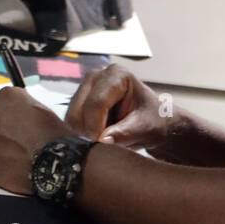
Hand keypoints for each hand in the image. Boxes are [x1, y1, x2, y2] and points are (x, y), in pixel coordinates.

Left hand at [0, 87, 68, 193]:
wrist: (48, 166)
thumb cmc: (52, 137)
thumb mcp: (47, 111)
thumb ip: (30, 107)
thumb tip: (29, 114)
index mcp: (7, 96)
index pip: (9, 99)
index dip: (19, 112)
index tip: (27, 121)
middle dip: (6, 126)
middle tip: (23, 138)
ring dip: (1, 143)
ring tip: (19, 155)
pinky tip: (13, 165)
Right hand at [65, 65, 179, 153]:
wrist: (152, 122)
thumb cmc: (153, 121)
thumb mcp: (145, 128)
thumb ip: (125, 133)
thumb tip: (102, 141)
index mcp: (116, 75)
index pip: (97, 102)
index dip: (95, 127)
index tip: (100, 145)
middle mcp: (96, 76)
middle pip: (79, 109)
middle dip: (87, 132)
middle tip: (101, 148)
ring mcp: (85, 88)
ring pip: (72, 117)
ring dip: (83, 134)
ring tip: (102, 143)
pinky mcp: (78, 102)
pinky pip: (71, 122)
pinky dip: (80, 134)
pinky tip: (95, 140)